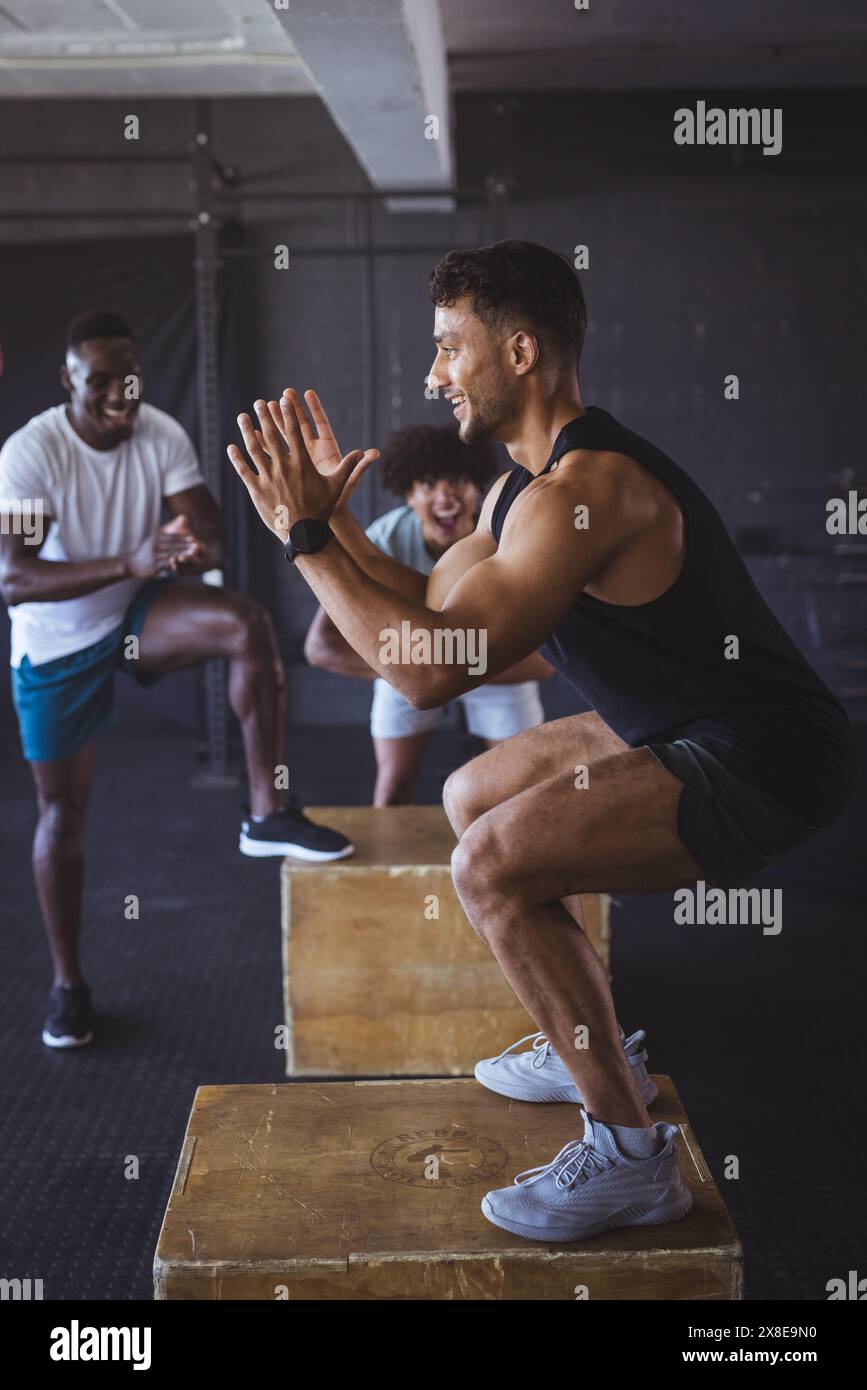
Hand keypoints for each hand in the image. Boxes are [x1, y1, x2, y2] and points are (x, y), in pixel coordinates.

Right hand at [126, 516, 198, 578]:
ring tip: (194, 555)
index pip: (172, 536)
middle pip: (174, 544)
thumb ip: (163, 533)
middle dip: (186, 545)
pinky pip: (169, 563)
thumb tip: (174, 524)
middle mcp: (155, 544)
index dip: (183, 537)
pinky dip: (178, 563)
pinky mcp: (155, 565)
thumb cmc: (145, 551)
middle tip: (198, 546)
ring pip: (173, 553)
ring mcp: (154, 554)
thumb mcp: (152, 539)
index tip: (193, 538)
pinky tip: (184, 565)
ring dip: (185, 554)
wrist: (131, 564)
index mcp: (155, 536)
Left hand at [227, 390, 377, 542]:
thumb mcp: (337, 487)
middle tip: (259, 403)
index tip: (283, 400)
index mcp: (302, 463)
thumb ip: (348, 468)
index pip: (294, 432)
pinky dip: (236, 458)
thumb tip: (366, 453)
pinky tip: (231, 447)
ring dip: (247, 431)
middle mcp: (283, 467)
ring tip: (242, 417)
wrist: (303, 534)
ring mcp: (268, 478)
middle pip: (272, 436)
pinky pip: (244, 470)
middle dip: (265, 417)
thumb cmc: (321, 510)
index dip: (289, 414)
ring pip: (254, 449)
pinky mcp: (257, 490)